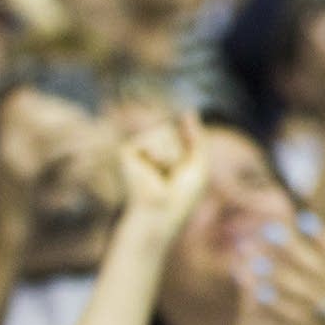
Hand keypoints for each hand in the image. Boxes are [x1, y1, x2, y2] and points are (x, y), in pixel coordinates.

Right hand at [117, 113, 208, 233]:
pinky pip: (154, 136)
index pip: (181, 131)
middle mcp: (148, 149)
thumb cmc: (181, 196)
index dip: (188, 144)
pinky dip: (161, 154)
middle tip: (171, 175)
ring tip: (161, 174)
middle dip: (180, 152)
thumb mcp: (198, 164)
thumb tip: (189, 111)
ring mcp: (136, 149)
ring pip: (165, 131)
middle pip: (173, 129)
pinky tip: (151, 170)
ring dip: (172, 154)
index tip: (181, 169)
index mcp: (164, 153)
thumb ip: (196, 138)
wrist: (161, 212)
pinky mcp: (126, 150)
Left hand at [251, 219, 324, 324]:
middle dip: (293, 248)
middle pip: (320, 270)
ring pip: (308, 292)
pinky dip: (278, 306)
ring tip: (255, 258)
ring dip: (279, 274)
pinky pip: (299, 320)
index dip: (322, 239)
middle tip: (269, 230)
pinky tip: (257, 296)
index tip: (302, 217)